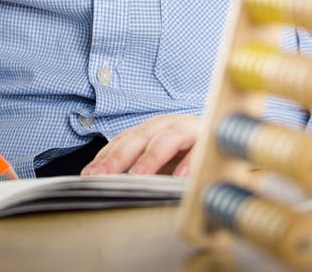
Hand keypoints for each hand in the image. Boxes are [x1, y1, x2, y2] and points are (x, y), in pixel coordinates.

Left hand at [81, 114, 202, 176]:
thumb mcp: (160, 162)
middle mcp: (165, 125)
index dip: (104, 158)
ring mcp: (187, 128)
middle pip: (139, 137)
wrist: (223, 141)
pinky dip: (190, 161)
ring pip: (167, 137)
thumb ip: (139, 170)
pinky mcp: (209, 137)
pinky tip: (181, 176)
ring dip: (151, 156)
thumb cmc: (186, 155)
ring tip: (137, 175)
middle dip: (119, 157)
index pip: (122, 141)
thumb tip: (107, 187)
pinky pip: (199, 148)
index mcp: (149, 130)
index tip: (88, 177)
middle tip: (102, 176)